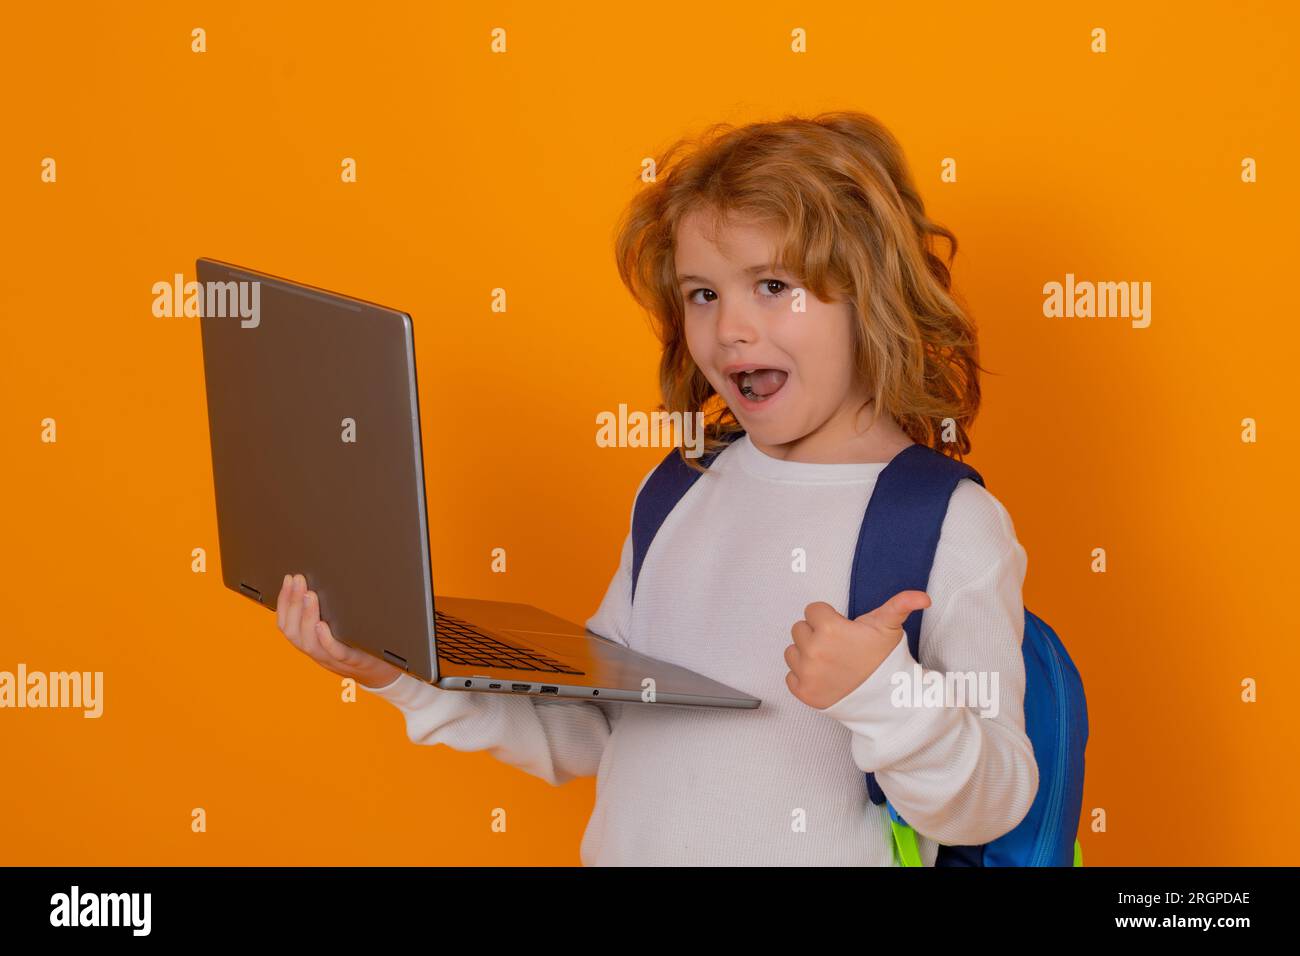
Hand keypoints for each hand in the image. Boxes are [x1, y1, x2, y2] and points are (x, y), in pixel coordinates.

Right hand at [276, 573, 402, 688]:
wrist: (379, 672)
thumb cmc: (357, 645)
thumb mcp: (338, 627)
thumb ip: (327, 610)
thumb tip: (321, 579)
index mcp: (310, 642)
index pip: (286, 624)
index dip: (284, 601)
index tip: (288, 579)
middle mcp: (317, 651)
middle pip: (293, 632)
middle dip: (293, 603)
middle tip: (298, 580)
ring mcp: (333, 659)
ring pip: (309, 643)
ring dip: (307, 616)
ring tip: (309, 594)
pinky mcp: (353, 661)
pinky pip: (335, 653)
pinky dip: (326, 640)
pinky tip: (322, 625)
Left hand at [784, 591, 931, 708]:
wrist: (887, 701)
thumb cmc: (885, 661)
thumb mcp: (890, 627)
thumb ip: (901, 605)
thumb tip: (924, 598)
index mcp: (829, 628)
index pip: (812, 610)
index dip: (828, 617)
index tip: (841, 629)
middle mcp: (814, 650)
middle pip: (799, 629)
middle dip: (815, 634)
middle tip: (837, 646)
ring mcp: (807, 673)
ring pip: (792, 651)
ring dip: (806, 654)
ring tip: (830, 661)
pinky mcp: (803, 692)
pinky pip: (790, 675)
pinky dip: (803, 676)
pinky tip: (824, 677)